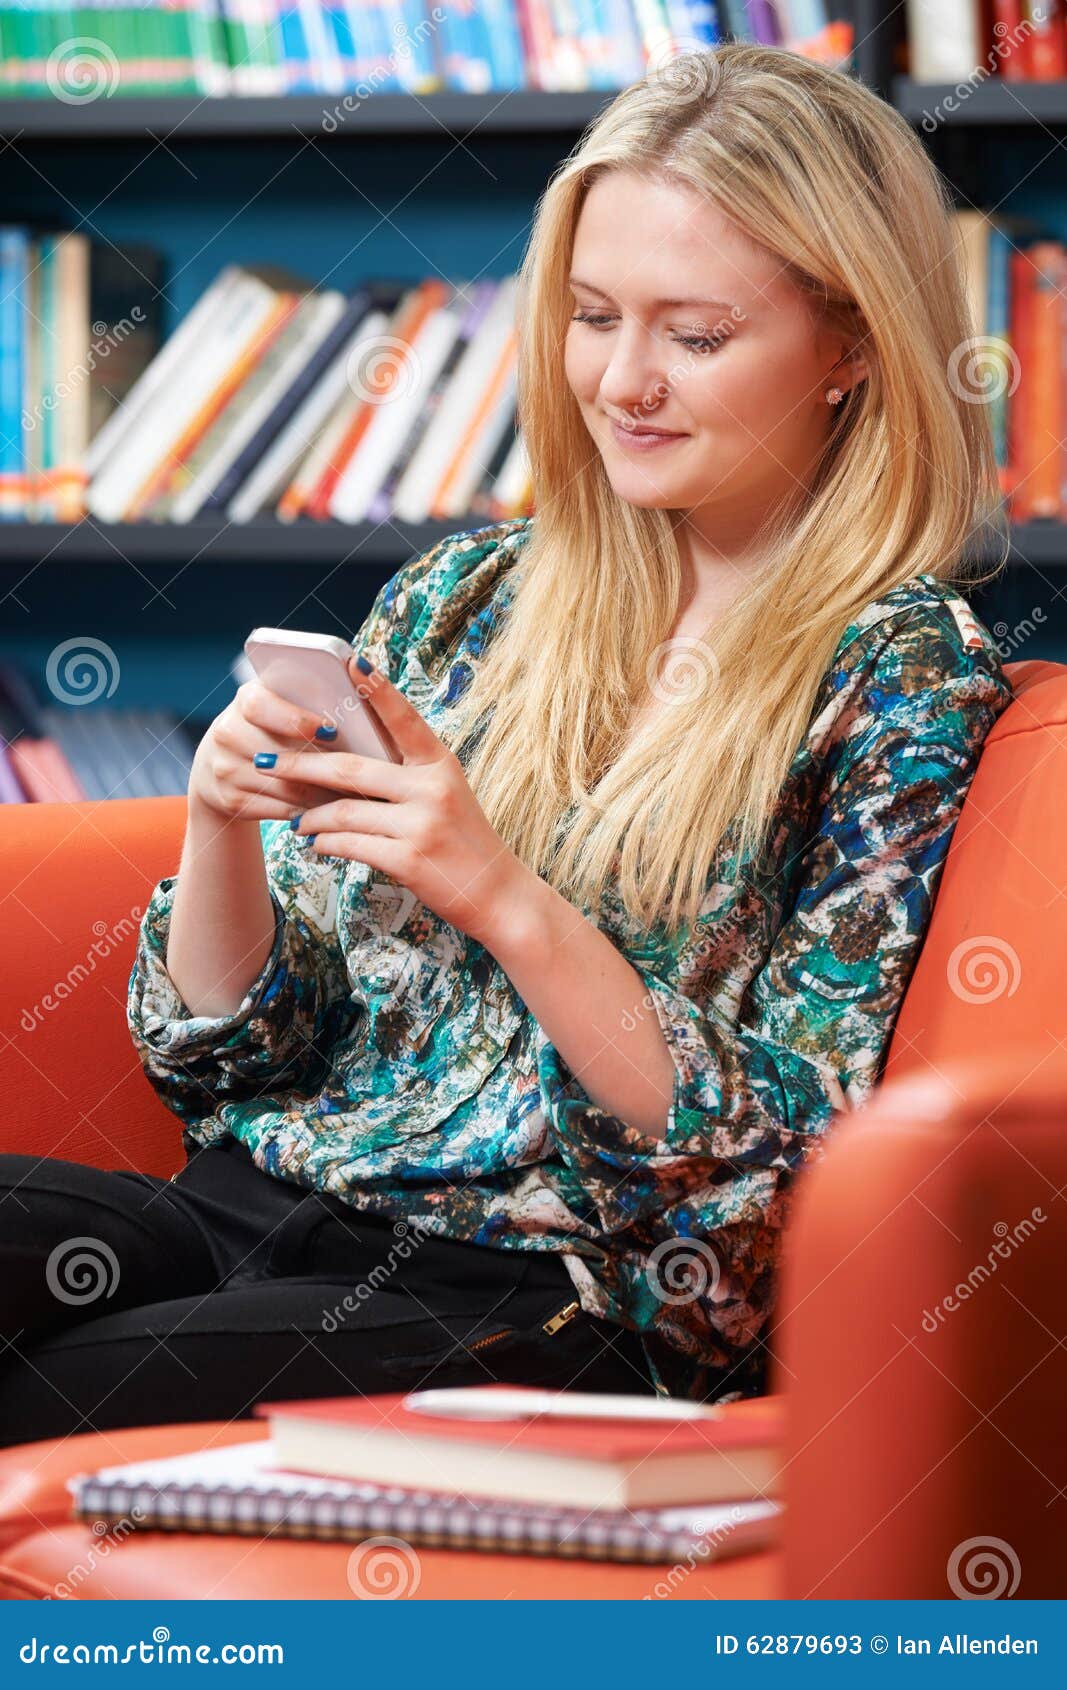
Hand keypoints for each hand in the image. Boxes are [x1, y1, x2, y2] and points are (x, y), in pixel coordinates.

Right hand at [188, 679, 343, 822]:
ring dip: (324, 793)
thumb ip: (310, 696)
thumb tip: (358, 682)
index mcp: (245, 700)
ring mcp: (225, 769)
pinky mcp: (230, 800)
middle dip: (322, 765)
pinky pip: (280, 809)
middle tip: (360, 773)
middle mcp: (228, 733)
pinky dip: (310, 813)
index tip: (330, 731)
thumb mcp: (281, 702)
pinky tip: (334, 810)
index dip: (296, 720)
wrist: (222, 760)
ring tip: (357, 794)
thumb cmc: (271, 725)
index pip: (260, 707)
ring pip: (285, 787)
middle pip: (278, 754)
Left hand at [267, 654, 531, 948]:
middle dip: (301, 765)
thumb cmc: (465, 842)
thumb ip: (409, 777)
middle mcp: (432, 789)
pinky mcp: (409, 860)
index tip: (352, 662)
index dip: (379, 690)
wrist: (498, 894)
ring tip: (294, 818)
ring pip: (345, 812)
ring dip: (311, 815)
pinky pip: (352, 844)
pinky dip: (327, 843)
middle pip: (351, 770)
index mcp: (441, 765)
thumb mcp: (448, 796)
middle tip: (267, 760)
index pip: (405, 720)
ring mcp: (421, 824)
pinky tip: (316, 843)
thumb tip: (348, 768)